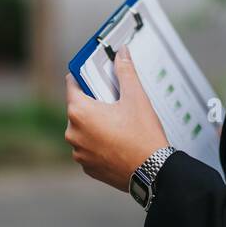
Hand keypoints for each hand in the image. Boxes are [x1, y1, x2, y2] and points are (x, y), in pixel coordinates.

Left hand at [65, 45, 169, 191]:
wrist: (153, 172)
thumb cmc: (142, 135)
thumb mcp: (136, 97)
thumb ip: (125, 72)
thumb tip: (122, 53)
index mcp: (79, 112)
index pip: (72, 84)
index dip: (84, 76)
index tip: (95, 74)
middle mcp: (72, 133)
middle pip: (79, 107)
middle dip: (94, 102)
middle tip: (115, 100)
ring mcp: (78, 152)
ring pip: (84, 129)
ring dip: (96, 124)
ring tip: (120, 123)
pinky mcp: (87, 167)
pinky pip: (89, 147)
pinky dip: (99, 142)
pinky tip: (118, 141)